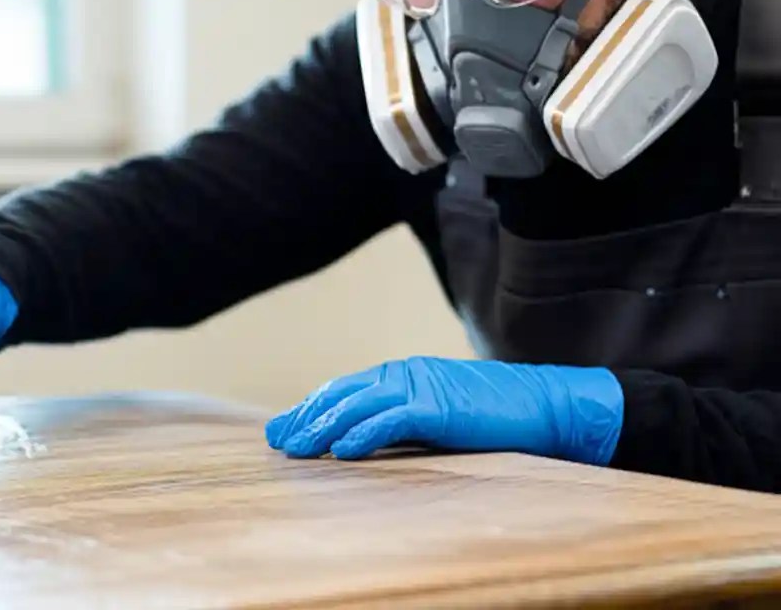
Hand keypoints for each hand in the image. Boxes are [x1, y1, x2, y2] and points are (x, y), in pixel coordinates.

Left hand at [265, 357, 622, 464]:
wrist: (548, 404)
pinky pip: (391, 420)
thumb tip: (363, 439)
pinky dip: (362, 434)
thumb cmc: (496, 413)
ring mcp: (422, 387)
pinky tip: (340, 451)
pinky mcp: (439, 407)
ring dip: (323, 427)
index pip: (345, 388)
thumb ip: (403, 419)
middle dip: (306, 416)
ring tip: (298, 448)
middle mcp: (405, 374)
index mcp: (404, 374)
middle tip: (277, 439)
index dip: (311, 407)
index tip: (283, 427)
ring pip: (358, 404)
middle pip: (342, 393)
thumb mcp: (440, 413)